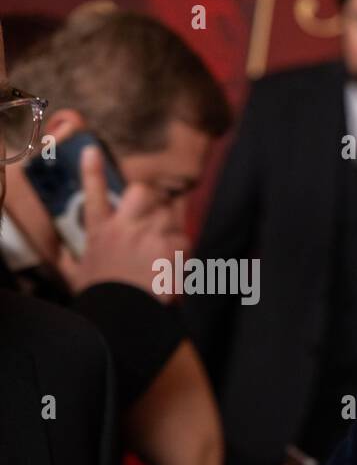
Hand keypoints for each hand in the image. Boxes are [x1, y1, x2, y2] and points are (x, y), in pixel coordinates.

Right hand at [59, 143, 188, 298]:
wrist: (121, 314)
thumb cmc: (102, 296)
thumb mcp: (78, 274)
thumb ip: (71, 260)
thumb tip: (62, 256)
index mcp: (99, 231)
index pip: (93, 192)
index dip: (92, 169)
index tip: (91, 150)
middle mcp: (123, 226)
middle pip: (143, 193)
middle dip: (153, 201)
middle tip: (156, 220)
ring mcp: (148, 234)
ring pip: (170, 218)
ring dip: (171, 233)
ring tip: (164, 256)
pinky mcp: (169, 248)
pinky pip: (184, 241)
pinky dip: (183, 254)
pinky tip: (174, 268)